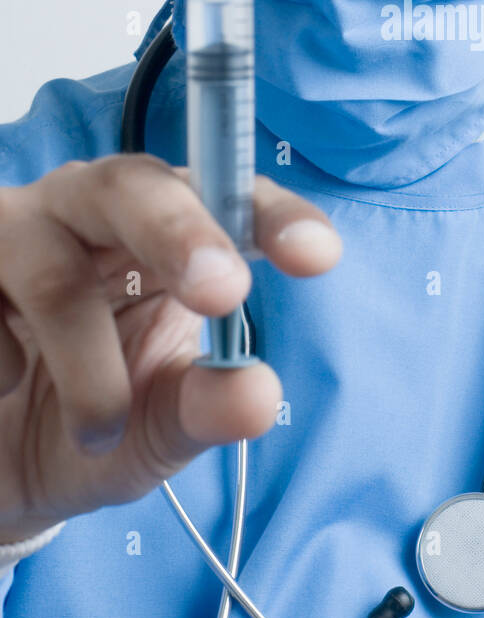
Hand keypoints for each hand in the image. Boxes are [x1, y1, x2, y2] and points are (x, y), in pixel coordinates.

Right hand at [0, 154, 341, 542]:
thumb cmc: (91, 425)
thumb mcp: (159, 431)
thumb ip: (206, 409)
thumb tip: (257, 394)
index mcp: (165, 236)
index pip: (226, 199)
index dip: (272, 215)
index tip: (318, 254)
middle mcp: (91, 214)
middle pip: (131, 185)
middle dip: (180, 234)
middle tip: (220, 290)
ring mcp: (15, 233)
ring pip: (54, 268)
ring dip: (86, 365)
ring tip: (100, 430)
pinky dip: (4, 364)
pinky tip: (8, 387)